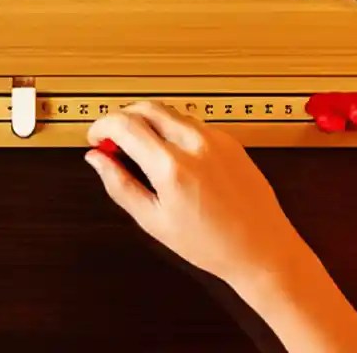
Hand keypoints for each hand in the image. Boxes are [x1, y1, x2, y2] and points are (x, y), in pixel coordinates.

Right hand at [86, 103, 356, 352]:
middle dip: (123, 117)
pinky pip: (192, 124)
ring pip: (169, 112)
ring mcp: (215, 139)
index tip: (95, 138)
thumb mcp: (153, 221)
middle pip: (146, 107)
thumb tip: (97, 159)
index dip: (102, 126)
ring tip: (142, 151)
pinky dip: (173, 130)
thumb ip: (120, 185)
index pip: (124, 125)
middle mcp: (194, 144)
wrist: (261, 249)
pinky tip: (172, 156)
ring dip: (148, 122)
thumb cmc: (211, 243)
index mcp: (171, 167)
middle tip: (113, 139)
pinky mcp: (229, 140)